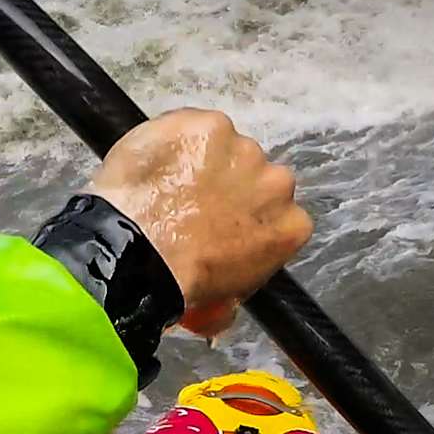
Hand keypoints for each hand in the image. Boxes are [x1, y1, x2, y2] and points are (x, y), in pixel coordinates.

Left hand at [87, 108, 310, 335]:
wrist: (142, 255)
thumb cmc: (179, 284)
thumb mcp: (221, 308)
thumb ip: (233, 293)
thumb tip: (222, 304)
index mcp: (291, 226)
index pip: (278, 214)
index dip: (246, 217)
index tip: (221, 225)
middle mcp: (276, 181)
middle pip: (255, 175)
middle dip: (227, 185)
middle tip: (188, 205)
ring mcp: (242, 148)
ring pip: (222, 147)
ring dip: (199, 160)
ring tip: (166, 184)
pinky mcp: (206, 125)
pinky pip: (190, 125)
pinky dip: (172, 139)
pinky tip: (154, 163)